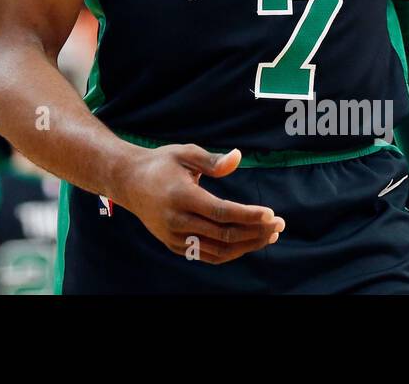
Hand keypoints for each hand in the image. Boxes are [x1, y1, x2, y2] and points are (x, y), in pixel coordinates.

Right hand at [111, 143, 284, 263]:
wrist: (128, 182)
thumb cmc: (161, 163)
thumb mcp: (185, 153)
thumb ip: (213, 160)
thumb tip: (239, 157)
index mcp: (182, 197)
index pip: (222, 212)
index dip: (249, 216)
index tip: (271, 214)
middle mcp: (177, 221)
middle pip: (225, 235)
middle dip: (256, 232)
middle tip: (279, 225)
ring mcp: (175, 237)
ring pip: (219, 250)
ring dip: (247, 245)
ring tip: (269, 236)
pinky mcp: (174, 245)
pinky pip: (208, 255)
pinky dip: (230, 252)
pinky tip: (247, 242)